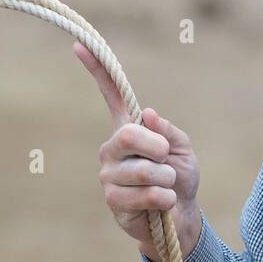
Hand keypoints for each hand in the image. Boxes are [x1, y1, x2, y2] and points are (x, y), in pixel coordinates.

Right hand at [74, 41, 202, 261]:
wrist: (182, 218)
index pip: (111, 94)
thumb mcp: (182, 149)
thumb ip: (168, 131)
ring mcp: (109, 175)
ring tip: (168, 186)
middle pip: (128, 135)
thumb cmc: (181, 179)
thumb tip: (149, 116)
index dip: (97, 70)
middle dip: (158, 149)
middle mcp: (112, 148)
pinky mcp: (113, 200)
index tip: (79, 44)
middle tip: (167, 161)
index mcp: (129, 129)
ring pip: (142, 169)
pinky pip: (144, 194)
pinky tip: (163, 203)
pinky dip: (164, 198)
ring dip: (166, 179)